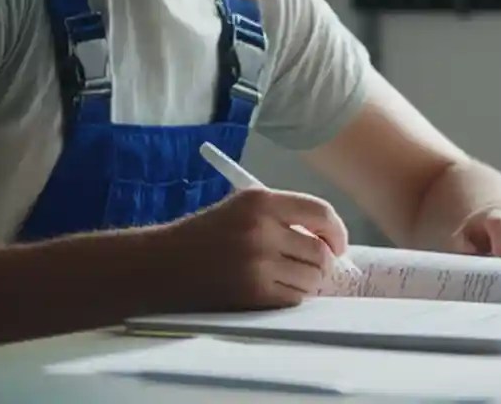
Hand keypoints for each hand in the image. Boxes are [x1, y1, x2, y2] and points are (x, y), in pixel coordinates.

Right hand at [158, 188, 349, 310]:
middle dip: (322, 262)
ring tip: (290, 278)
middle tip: (313, 266)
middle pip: (320, 251)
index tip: (338, 244)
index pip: (320, 212)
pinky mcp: (252, 292)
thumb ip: (283, 215)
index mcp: (260, 201)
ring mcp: (257, 263)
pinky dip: (292, 296)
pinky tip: (275, 289)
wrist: (162, 264)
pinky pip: (294, 298)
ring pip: (312, 277)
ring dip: (309, 282)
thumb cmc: (206, 235)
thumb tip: (329, 238)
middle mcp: (261, 229)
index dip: (336, 231)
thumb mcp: (241, 208)